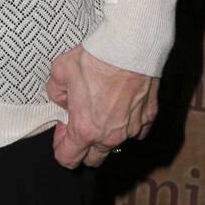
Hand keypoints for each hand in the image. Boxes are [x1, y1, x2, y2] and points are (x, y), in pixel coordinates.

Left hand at [45, 45, 157, 168]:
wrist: (130, 46)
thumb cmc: (95, 58)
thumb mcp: (60, 71)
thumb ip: (56, 93)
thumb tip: (63, 101)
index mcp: (85, 129)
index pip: (67, 159)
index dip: (61, 145)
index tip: (63, 127)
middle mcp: (109, 136)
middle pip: (94, 159)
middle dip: (84, 146)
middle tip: (82, 119)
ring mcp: (132, 129)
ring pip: (116, 143)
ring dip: (107, 132)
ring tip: (104, 106)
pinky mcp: (149, 117)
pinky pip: (136, 130)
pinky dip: (128, 122)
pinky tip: (123, 104)